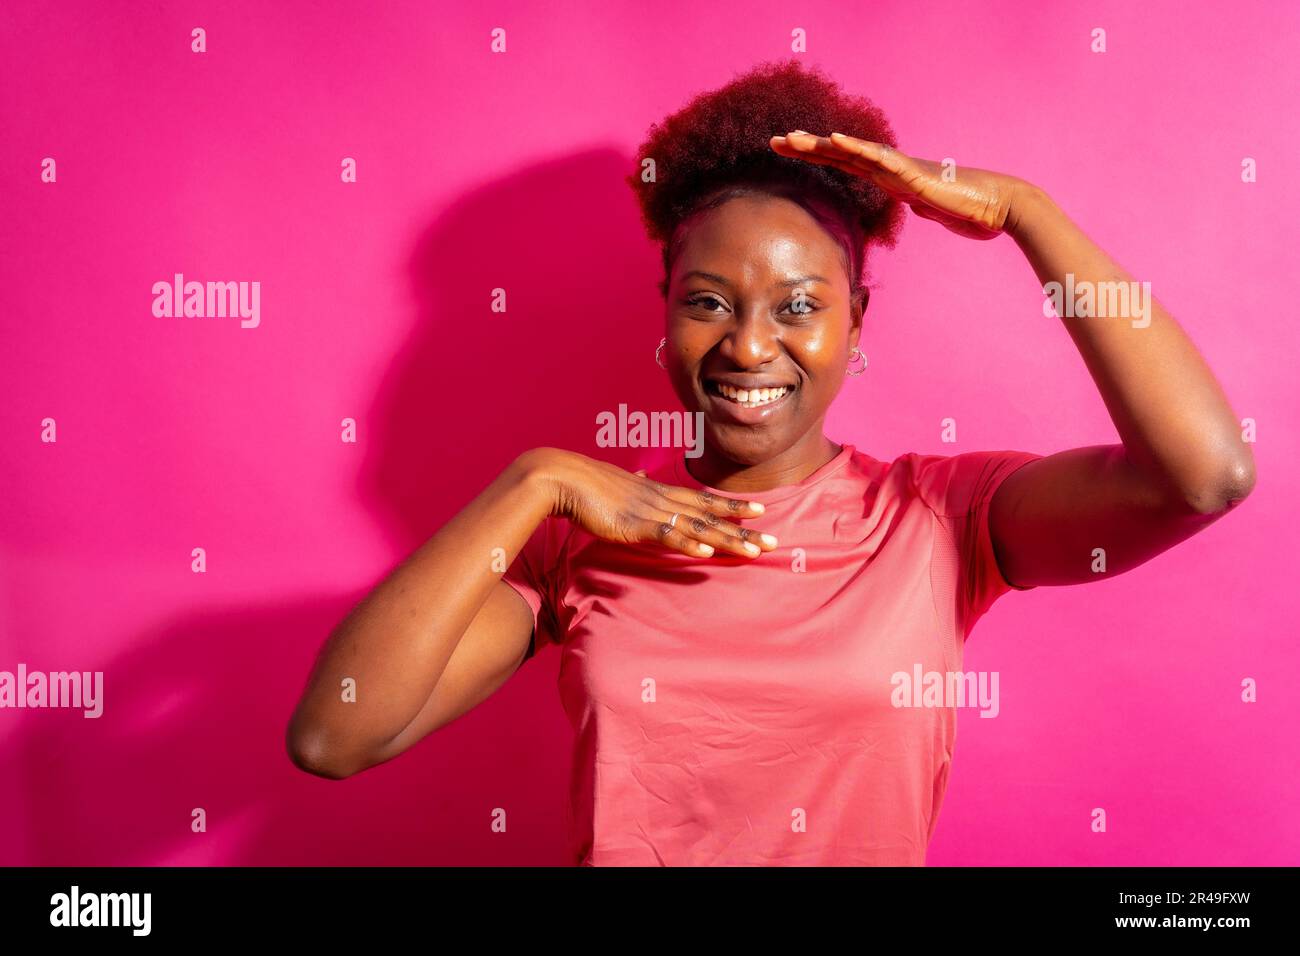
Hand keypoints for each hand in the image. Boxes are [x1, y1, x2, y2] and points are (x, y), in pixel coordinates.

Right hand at [517, 448, 777, 558]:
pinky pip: (666, 535)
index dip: (733, 506)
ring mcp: (650, 511)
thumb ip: (633, 491)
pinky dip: (688, 543)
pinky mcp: (633, 524)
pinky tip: (707, 551)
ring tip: (755, 550)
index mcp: (658, 492)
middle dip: (745, 529)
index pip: (704, 499)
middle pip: (711, 515)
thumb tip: (639, 483)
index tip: (761, 511)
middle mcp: (662, 499)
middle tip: (776, 540)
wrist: (560, 478)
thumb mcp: (617, 490)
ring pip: (698, 526)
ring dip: (728, 539)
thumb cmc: (585, 487)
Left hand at [770, 130, 1031, 239]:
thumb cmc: (971, 211)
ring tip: (791, 139)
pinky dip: (857, 150)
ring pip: (853, 153)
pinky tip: (835, 142)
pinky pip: (880, 161)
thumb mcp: (932, 212)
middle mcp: (892, 169)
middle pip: (841, 156)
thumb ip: (916, 206)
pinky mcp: (914, 177)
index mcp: (891, 180)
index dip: (816, 158)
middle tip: (774, 142)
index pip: (845, 166)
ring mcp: (902, 170)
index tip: (787, 152)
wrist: (1000, 207)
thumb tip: (911, 206)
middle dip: (806, 148)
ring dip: (821, 145)